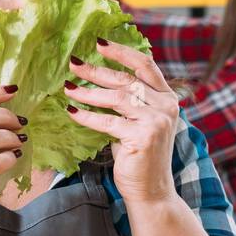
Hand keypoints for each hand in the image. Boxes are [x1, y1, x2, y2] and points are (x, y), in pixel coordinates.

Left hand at [63, 40, 180, 208]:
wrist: (152, 192)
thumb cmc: (141, 158)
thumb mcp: (139, 123)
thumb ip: (130, 102)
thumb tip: (99, 80)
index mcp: (167, 99)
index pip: (145, 65)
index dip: (122, 52)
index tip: (99, 43)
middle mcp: (165, 107)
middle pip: (126, 80)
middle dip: (97, 71)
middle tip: (74, 64)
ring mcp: (156, 122)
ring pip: (117, 98)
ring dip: (89, 93)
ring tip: (68, 88)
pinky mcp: (142, 137)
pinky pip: (108, 121)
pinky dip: (87, 117)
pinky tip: (72, 111)